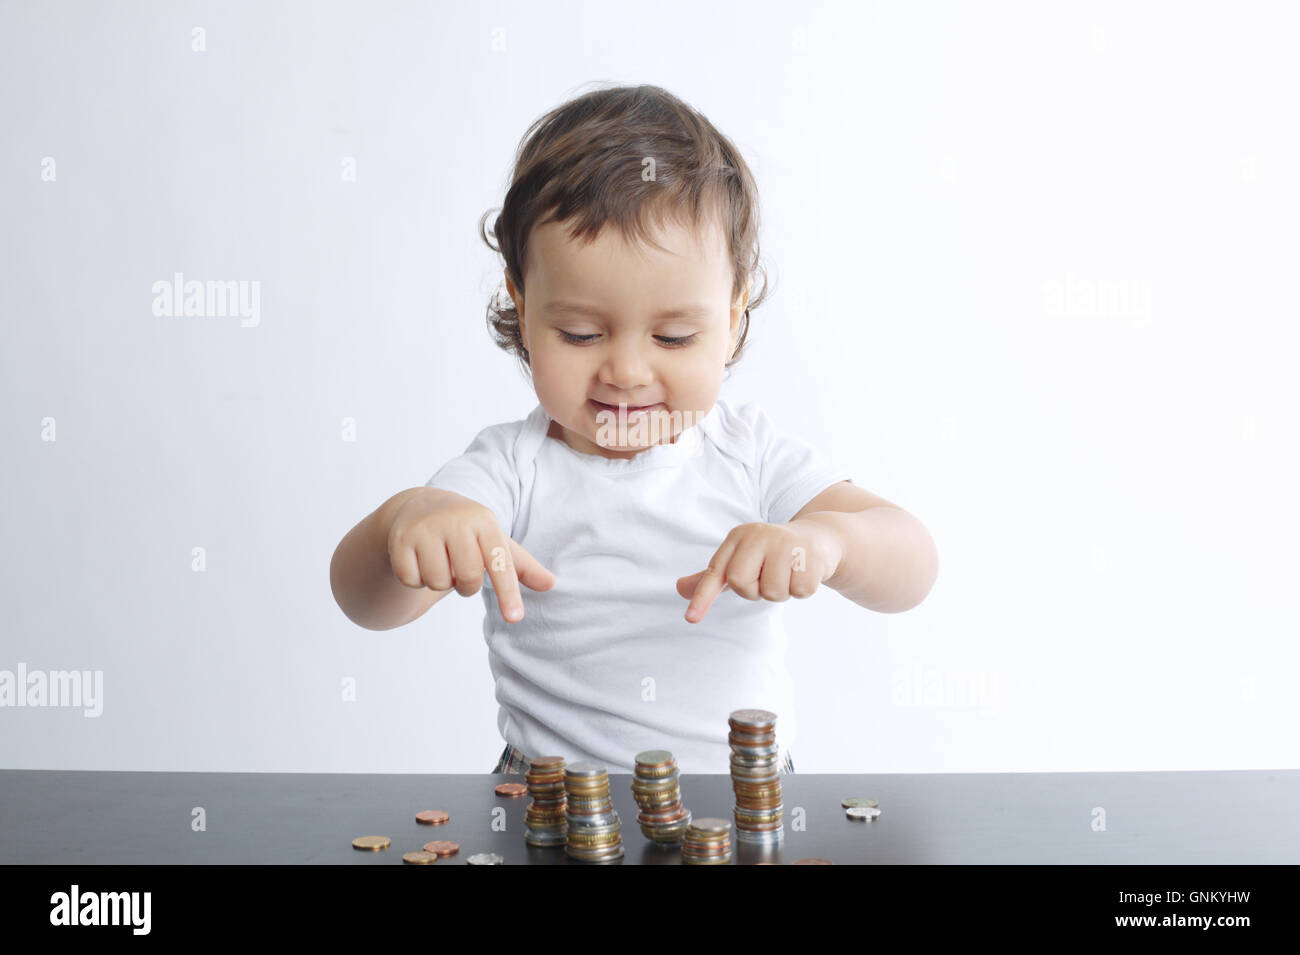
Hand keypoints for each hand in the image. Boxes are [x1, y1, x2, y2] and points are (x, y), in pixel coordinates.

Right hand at [388, 488, 554, 622]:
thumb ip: (521, 565)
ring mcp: (425, 528)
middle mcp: (455, 521)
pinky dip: (416, 579)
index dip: (508, 592)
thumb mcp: (494, 542)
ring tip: (439, 560)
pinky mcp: (399, 540)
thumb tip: (552, 584)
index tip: (515, 618)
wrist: (420, 507)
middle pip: (467, 579)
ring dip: (440, 582)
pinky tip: (418, 560)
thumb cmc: (466, 531)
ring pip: (438, 582)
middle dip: (465, 586)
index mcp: (485, 521)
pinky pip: (411, 580)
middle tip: (460, 570)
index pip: (500, 563)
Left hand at [675, 519, 841, 622]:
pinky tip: (805, 572)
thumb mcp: (740, 560)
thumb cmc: (771, 554)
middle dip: (755, 590)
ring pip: (772, 592)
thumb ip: (712, 577)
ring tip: (788, 572)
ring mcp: (786, 543)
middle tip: (767, 577)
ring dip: (781, 591)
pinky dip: (802, 589)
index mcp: (738, 537)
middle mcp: (759, 535)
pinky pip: (800, 591)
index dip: (703, 597)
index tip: (691, 619)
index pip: (715, 572)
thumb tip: (679, 589)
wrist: (818, 537)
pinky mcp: (811, 555)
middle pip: (742, 584)